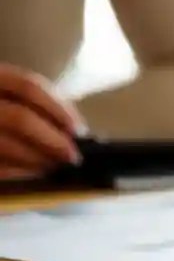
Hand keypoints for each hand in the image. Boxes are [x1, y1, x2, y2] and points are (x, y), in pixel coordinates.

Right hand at [0, 64, 82, 178]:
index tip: (78, 129)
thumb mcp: (7, 97)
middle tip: (72, 156)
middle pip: (19, 117)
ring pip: (4, 143)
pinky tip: (32, 175)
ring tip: (55, 167)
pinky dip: (17, 171)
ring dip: (36, 159)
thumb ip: (30, 105)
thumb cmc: (2, 111)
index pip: (28, 85)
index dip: (58, 107)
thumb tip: (72, 129)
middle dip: (52, 139)